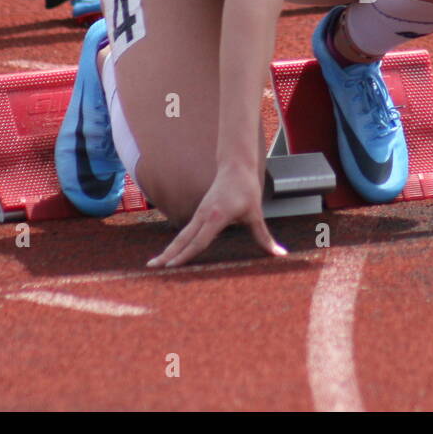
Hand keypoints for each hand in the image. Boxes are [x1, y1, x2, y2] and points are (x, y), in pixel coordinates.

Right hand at [147, 165, 286, 267]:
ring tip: (154, 264)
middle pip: (183, 240)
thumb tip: (280, 253)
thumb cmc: (246, 189)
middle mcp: (203, 216)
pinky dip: (177, 243)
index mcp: (216, 217)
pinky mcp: (199, 213)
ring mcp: (199, 214)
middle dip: (168, 255)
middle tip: (152, 268)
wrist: (235, 166)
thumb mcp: (256, 214)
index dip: (185, 255)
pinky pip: (186, 232)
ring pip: (181, 236)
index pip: (199, 241)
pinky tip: (171, 253)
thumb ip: (264, 237)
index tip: (172, 266)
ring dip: (168, 250)